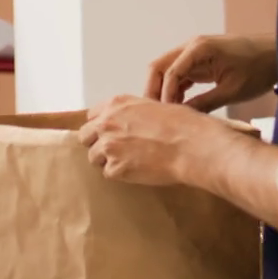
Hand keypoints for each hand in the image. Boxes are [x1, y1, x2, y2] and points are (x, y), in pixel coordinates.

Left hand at [79, 96, 228, 185]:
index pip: (92, 116)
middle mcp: (107, 123)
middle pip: (85, 137)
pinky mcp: (115, 169)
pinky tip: (138, 171)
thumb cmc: (183, 124)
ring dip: (108, 161)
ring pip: (94, 157)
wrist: (192, 145)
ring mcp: (109, 146)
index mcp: (117, 104)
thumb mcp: (154, 106)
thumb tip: (129, 123)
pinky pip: (109, 174)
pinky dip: (121, 175)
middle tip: (116, 150)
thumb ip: (133, 113)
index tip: (111, 133)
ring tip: (130, 162)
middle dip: (97, 143)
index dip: (101, 126)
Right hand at [146, 34, 277, 111]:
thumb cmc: (259, 70)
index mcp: (199, 49)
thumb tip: (182, 119)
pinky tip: (178, 109)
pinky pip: (179, 75)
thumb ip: (204, 104)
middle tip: (154, 117)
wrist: (276, 54)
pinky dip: (175, 90)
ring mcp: (194, 53)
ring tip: (164, 117)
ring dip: (163, 91)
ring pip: (166, 71)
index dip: (164, 96)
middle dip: (154, 91)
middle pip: (159, 68)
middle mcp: (191, 47)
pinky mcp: (200, 61)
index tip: (166, 118)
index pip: (169, 72)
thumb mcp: (232, 91)